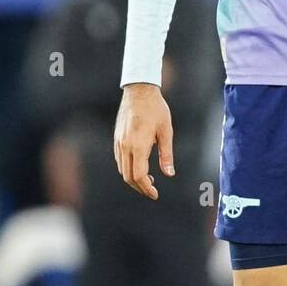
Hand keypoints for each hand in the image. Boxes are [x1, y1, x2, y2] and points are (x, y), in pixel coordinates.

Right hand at [114, 83, 174, 199]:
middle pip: (128, 177)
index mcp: (138, 145)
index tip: (155, 194)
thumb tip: (169, 174)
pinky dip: (128, 169)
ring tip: (148, 179)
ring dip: (133, 179)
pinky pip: (119, 160)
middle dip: (140, 187)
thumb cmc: (156, 109)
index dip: (147, 188)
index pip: (139, 175)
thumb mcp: (166, 131)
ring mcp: (119, 142)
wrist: (139, 91)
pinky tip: (139, 166)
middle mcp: (125, 146)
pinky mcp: (117, 139)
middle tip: (152, 190)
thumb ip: (167, 154)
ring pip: (122, 170)